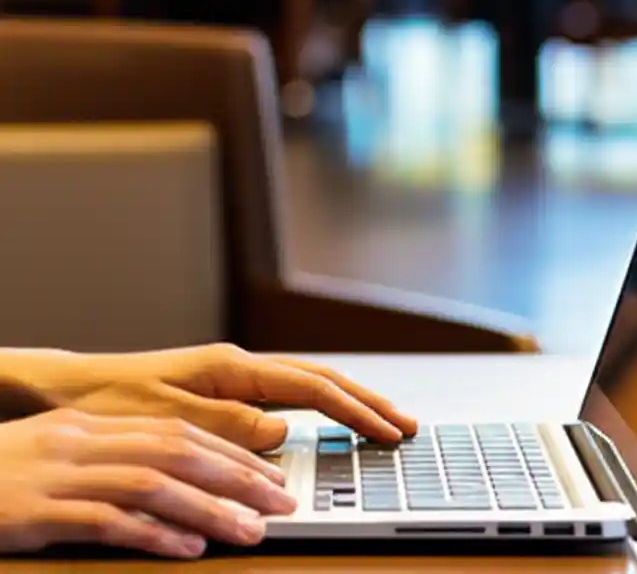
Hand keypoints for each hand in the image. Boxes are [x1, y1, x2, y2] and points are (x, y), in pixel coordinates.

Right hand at [0, 408, 294, 557]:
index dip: (232, 452)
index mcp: (91, 427)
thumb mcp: (58, 461)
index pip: (178, 431)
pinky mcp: (35, 511)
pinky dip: (152, 533)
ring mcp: (56, 475)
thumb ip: (115, 464)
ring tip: (250, 530)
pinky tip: (186, 548)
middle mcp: (80, 442)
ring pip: (151, 484)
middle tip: (281, 502)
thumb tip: (181, 484)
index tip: (271, 476)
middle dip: (237, 477)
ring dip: (209, 508)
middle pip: (177, 452)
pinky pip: (105, 520)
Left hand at [4, 344, 416, 450]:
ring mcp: (234, 377)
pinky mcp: (224, 391)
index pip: (313, 388)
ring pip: (308, 386)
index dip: (357, 411)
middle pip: (322, 380)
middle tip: (406, 425)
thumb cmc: (107, 402)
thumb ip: (231, 424)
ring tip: (382, 421)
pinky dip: (319, 410)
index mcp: (233, 368)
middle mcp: (240, 367)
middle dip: (368, 402)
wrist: (67, 390)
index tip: (389, 432)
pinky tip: (330, 423)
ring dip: (349, 404)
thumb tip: (284, 431)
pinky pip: (286, 398)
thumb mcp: (170, 419)